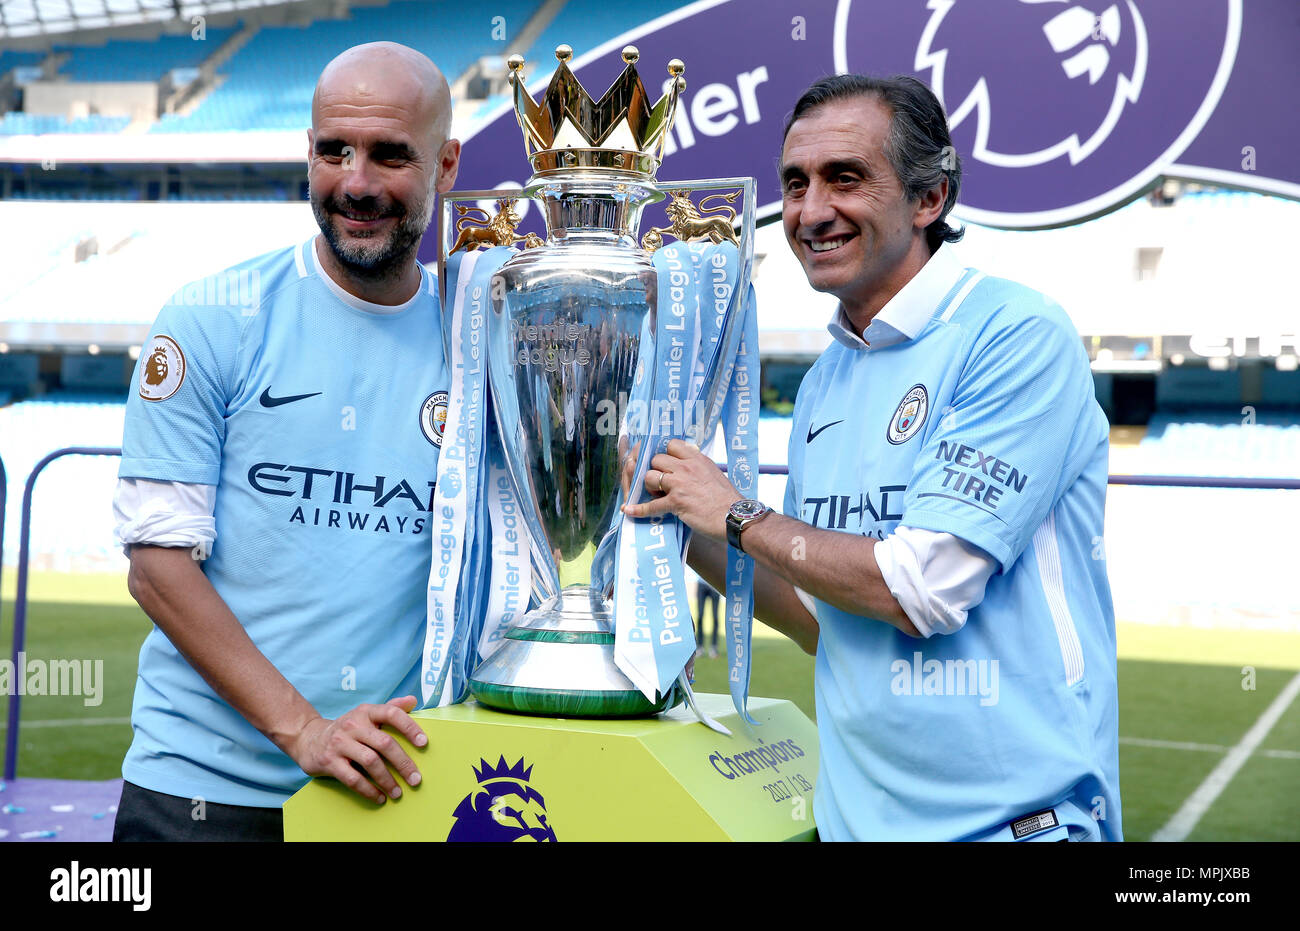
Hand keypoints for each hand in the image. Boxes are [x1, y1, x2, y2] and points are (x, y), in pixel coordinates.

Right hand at [285, 695, 426, 803]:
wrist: (309, 739)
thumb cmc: (348, 729)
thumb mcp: (366, 714)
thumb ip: (390, 707)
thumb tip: (413, 700)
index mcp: (366, 711)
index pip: (391, 713)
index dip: (409, 727)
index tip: (424, 743)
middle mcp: (353, 725)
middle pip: (384, 743)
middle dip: (403, 763)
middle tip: (416, 779)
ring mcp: (340, 743)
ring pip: (370, 762)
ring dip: (387, 780)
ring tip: (398, 792)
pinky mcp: (329, 761)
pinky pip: (353, 779)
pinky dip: (369, 790)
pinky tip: (379, 797)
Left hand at [621, 439, 740, 542]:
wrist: (735, 517)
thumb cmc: (727, 499)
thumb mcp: (713, 473)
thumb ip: (698, 466)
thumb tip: (687, 462)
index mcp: (697, 458)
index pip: (672, 444)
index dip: (665, 454)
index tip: (664, 463)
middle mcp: (687, 467)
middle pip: (657, 459)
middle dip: (655, 470)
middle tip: (659, 482)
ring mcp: (680, 484)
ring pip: (650, 476)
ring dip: (649, 486)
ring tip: (655, 494)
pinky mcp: (676, 502)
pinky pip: (651, 504)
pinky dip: (639, 509)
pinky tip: (629, 510)